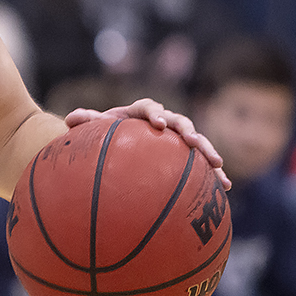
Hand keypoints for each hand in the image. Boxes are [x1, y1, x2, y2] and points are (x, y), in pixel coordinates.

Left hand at [64, 98, 229, 188]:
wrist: (118, 141)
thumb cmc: (106, 133)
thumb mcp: (95, 128)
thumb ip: (86, 122)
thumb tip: (71, 119)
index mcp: (141, 111)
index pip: (149, 108)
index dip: (154, 113)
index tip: (157, 123)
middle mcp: (162, 121)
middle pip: (180, 123)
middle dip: (190, 133)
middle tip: (196, 144)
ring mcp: (175, 137)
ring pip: (196, 142)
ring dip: (208, 152)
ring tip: (219, 167)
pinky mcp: (183, 154)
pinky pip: (200, 163)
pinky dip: (212, 173)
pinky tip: (224, 188)